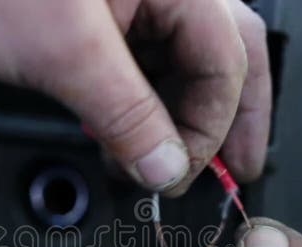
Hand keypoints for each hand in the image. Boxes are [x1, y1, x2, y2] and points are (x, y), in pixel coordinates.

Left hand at [0, 0, 270, 194]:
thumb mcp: (65, 54)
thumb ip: (126, 114)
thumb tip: (166, 166)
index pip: (225, 61)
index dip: (208, 127)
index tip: (178, 174)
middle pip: (222, 53)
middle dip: (228, 115)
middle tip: (236, 166)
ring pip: (180, 60)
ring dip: (179, 115)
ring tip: (165, 162)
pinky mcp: (97, 15)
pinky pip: (139, 61)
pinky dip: (141, 102)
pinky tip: (129, 133)